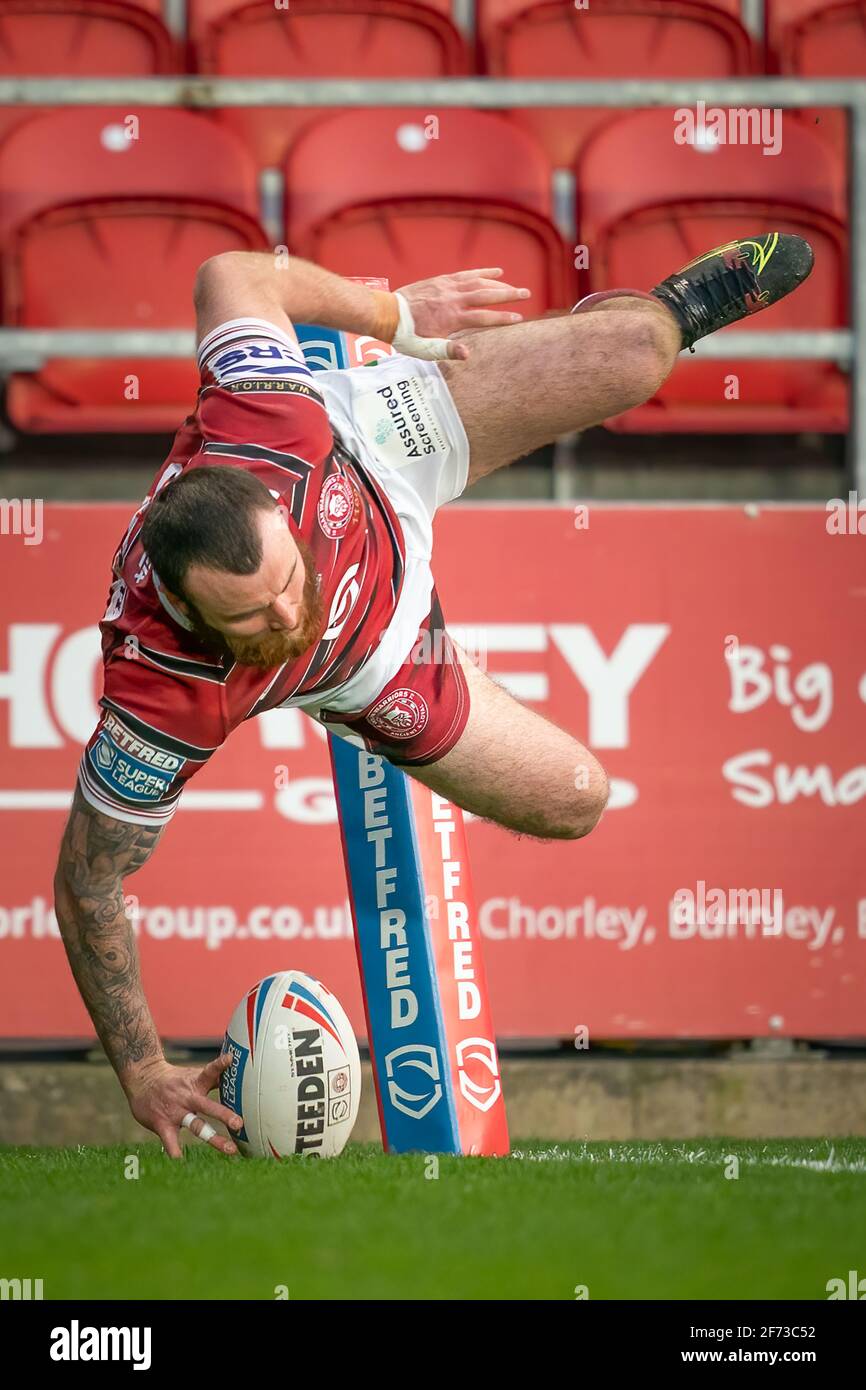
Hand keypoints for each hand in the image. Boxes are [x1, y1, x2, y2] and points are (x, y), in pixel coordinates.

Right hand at [123, 1053, 241, 1158]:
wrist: (142, 1079)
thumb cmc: (173, 1080)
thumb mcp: (193, 1075)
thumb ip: (214, 1077)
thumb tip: (236, 1069)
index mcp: (196, 1083)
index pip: (209, 1071)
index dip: (219, 1065)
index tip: (230, 1059)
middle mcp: (187, 1097)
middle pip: (207, 1106)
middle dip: (224, 1115)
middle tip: (239, 1124)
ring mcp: (175, 1112)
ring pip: (196, 1126)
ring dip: (213, 1138)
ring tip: (230, 1149)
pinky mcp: (162, 1124)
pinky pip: (170, 1141)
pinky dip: (175, 1151)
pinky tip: (181, 1161)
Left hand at [393, 268, 530, 359]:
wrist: (389, 314)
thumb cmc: (409, 336)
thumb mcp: (427, 349)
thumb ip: (448, 350)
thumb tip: (468, 354)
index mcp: (452, 318)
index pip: (484, 318)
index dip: (503, 318)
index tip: (519, 318)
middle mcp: (454, 300)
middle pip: (487, 295)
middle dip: (508, 295)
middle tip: (526, 294)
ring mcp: (449, 287)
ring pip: (479, 282)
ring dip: (499, 283)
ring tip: (515, 286)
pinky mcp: (443, 280)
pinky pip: (467, 274)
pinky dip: (483, 272)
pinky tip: (496, 271)